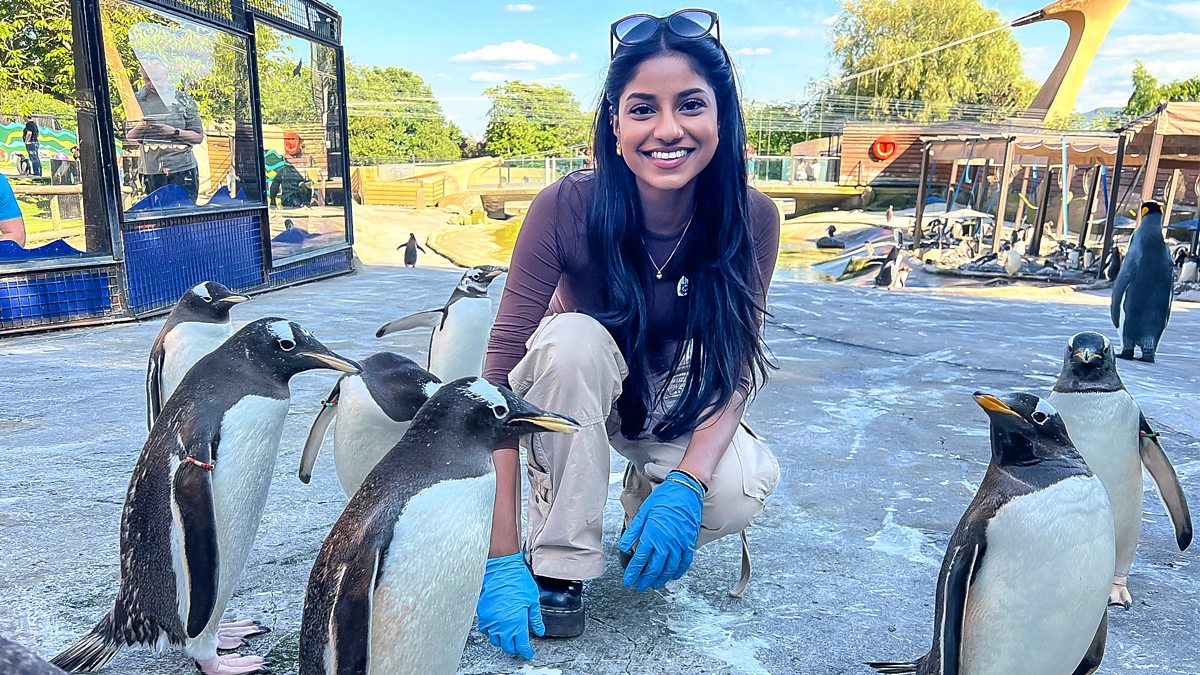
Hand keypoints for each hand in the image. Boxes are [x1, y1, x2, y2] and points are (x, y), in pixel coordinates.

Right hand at [476, 552, 543, 658]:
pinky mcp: (483, 615)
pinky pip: (485, 631)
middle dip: (515, 649)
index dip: (526, 651)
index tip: (529, 652)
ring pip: (496, 641)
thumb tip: (539, 630)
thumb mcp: (532, 600)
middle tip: (520, 646)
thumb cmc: (517, 580)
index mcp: (517, 622)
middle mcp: (502, 625)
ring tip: (510, 638)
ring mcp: (490, 621)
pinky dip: (492, 633)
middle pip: (508, 647)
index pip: (521, 645)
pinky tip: (498, 628)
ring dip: (504, 642)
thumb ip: (535, 618)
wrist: (500, 568)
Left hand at [618, 470, 703, 591]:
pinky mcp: (690, 542)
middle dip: (645, 580)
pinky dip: (678, 571)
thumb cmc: (664, 498)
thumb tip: (623, 546)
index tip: (628, 580)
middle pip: (654, 568)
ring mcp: (680, 544)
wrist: (686, 490)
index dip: (633, 572)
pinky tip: (673, 576)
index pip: (640, 560)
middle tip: (639, 586)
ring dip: (660, 579)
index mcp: (652, 534)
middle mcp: (666, 542)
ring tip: (654, 585)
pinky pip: (684, 562)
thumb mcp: (644, 512)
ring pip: (669, 568)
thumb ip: (634, 532)